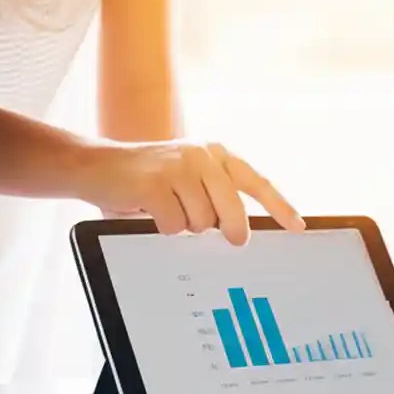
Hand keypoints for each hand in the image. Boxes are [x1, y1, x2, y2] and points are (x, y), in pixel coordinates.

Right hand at [77, 141, 304, 245]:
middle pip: (232, 210)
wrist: (96, 166)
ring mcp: (178, 167)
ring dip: (187, 226)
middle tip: (232, 240)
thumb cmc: (148, 180)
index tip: (298, 227)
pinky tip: (151, 211)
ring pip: (202, 222)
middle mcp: (202, 155)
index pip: (257, 182)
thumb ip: (216, 196)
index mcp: (216, 153)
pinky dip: (165, 228)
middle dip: (232, 231)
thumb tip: (242, 233)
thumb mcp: (189, 180)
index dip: (279, 206)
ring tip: (168, 210)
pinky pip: (175, 226)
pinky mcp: (155, 183)